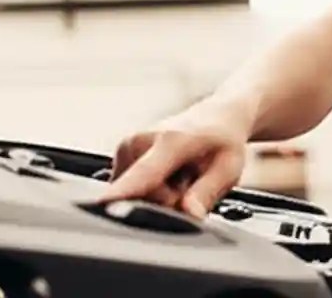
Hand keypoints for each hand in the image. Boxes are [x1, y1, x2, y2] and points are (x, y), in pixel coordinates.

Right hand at [101, 101, 249, 218]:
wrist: (216, 117)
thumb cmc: (222, 141)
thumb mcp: (228, 169)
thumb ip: (206, 193)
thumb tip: (189, 214)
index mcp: (170, 141)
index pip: (143, 175)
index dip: (123, 193)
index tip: (103, 204)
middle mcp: (141, 140)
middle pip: (143, 197)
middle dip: (167, 202)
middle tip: (189, 182)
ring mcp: (128, 145)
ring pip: (136, 195)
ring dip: (159, 195)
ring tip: (180, 176)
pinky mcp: (122, 152)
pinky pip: (132, 188)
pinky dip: (150, 188)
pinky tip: (167, 175)